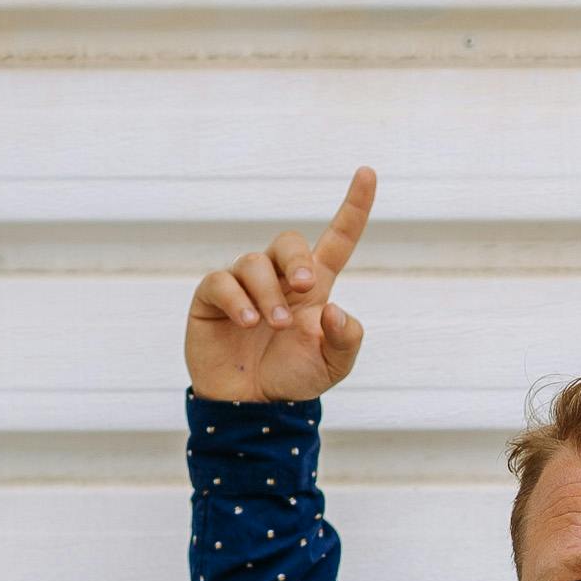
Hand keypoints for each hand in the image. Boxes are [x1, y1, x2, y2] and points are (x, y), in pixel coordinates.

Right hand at [186, 165, 376, 401]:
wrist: (251, 407)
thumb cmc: (292, 378)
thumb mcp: (332, 366)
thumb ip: (346, 339)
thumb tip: (333, 308)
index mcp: (315, 287)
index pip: (337, 238)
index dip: (354, 207)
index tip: (368, 173)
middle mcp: (279, 277)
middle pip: (289, 241)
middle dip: (297, 259)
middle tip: (304, 288)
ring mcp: (244, 284)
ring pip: (255, 263)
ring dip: (268, 294)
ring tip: (274, 325)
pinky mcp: (212, 298)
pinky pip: (222, 282)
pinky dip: (237, 300)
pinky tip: (246, 323)